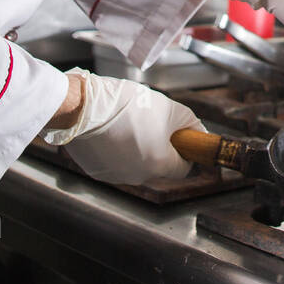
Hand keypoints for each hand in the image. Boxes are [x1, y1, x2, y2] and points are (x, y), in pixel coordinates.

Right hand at [58, 70, 203, 185]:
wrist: (84, 108)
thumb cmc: (127, 106)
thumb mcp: (168, 107)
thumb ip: (188, 122)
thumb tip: (198, 132)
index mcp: (159, 164)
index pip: (183, 168)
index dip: (184, 151)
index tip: (180, 138)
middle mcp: (139, 177)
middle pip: (159, 166)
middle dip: (159, 147)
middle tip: (151, 124)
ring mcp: (116, 177)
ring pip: (136, 164)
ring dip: (137, 148)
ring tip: (127, 123)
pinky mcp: (97, 171)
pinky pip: (114, 163)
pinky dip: (116, 150)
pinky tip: (110, 131)